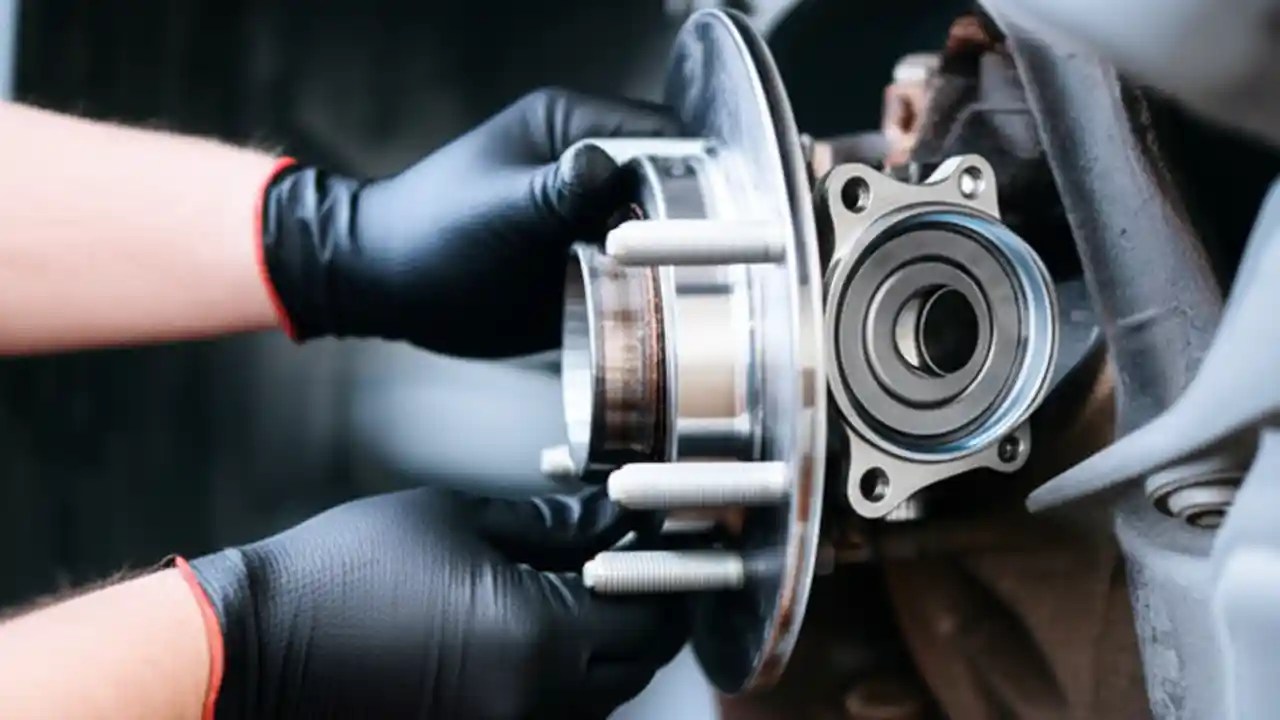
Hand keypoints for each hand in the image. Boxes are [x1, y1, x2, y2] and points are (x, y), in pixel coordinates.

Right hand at [189, 487, 686, 719]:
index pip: (650, 613)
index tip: (667, 538)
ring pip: (601, 697)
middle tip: (632, 562)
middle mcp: (533, 700)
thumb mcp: (458, 520)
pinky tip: (541, 633)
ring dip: (611, 649)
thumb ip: (552, 524)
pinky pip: (553, 714)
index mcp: (536, 636)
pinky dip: (565, 679)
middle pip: (636, 663)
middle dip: (647, 612)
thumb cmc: (347, 570)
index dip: (668, 572)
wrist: (257, 645)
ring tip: (587, 591)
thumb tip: (612, 519)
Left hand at [259, 88, 677, 356]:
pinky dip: (644, 293)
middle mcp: (589, 170)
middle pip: (672, 189)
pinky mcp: (582, 261)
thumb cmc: (428, 234)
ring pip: (658, 236)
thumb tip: (608, 167)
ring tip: (676, 294)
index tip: (709, 216)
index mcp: (572, 129)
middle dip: (688, 225)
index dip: (694, 173)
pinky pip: (633, 274)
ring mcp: (588, 218)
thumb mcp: (500, 209)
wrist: (386, 288)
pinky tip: (647, 311)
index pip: (663, 136)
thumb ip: (559, 189)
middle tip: (695, 266)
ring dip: (668, 265)